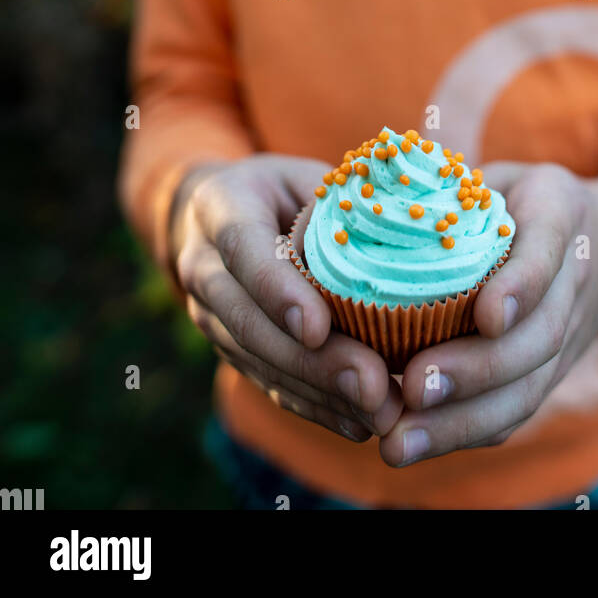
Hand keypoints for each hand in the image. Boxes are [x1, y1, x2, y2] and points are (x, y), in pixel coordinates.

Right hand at [170, 154, 403, 441]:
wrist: (213, 216)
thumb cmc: (278, 187)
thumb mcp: (302, 173)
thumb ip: (334, 202)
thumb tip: (393, 240)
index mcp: (220, 208)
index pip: (243, 249)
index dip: (278, 291)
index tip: (318, 327)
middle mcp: (204, 268)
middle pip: (251, 323)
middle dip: (313, 361)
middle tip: (372, 384)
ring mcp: (212, 316)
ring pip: (260, 363)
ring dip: (321, 393)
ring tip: (379, 411)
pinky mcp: (232, 350)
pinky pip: (269, 385)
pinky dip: (315, 408)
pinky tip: (358, 423)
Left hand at [374, 161, 597, 467]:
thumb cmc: (521, 197)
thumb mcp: (498, 170)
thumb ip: (451, 184)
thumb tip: (369, 196)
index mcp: (561, 211)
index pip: (548, 248)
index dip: (523, 285)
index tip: (488, 317)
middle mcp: (575, 277)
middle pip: (540, 335)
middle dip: (478, 369)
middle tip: (413, 387)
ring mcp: (569, 332)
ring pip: (529, 386)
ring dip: (464, 420)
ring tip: (400, 441)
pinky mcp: (550, 372)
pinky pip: (517, 409)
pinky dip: (467, 432)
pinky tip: (415, 444)